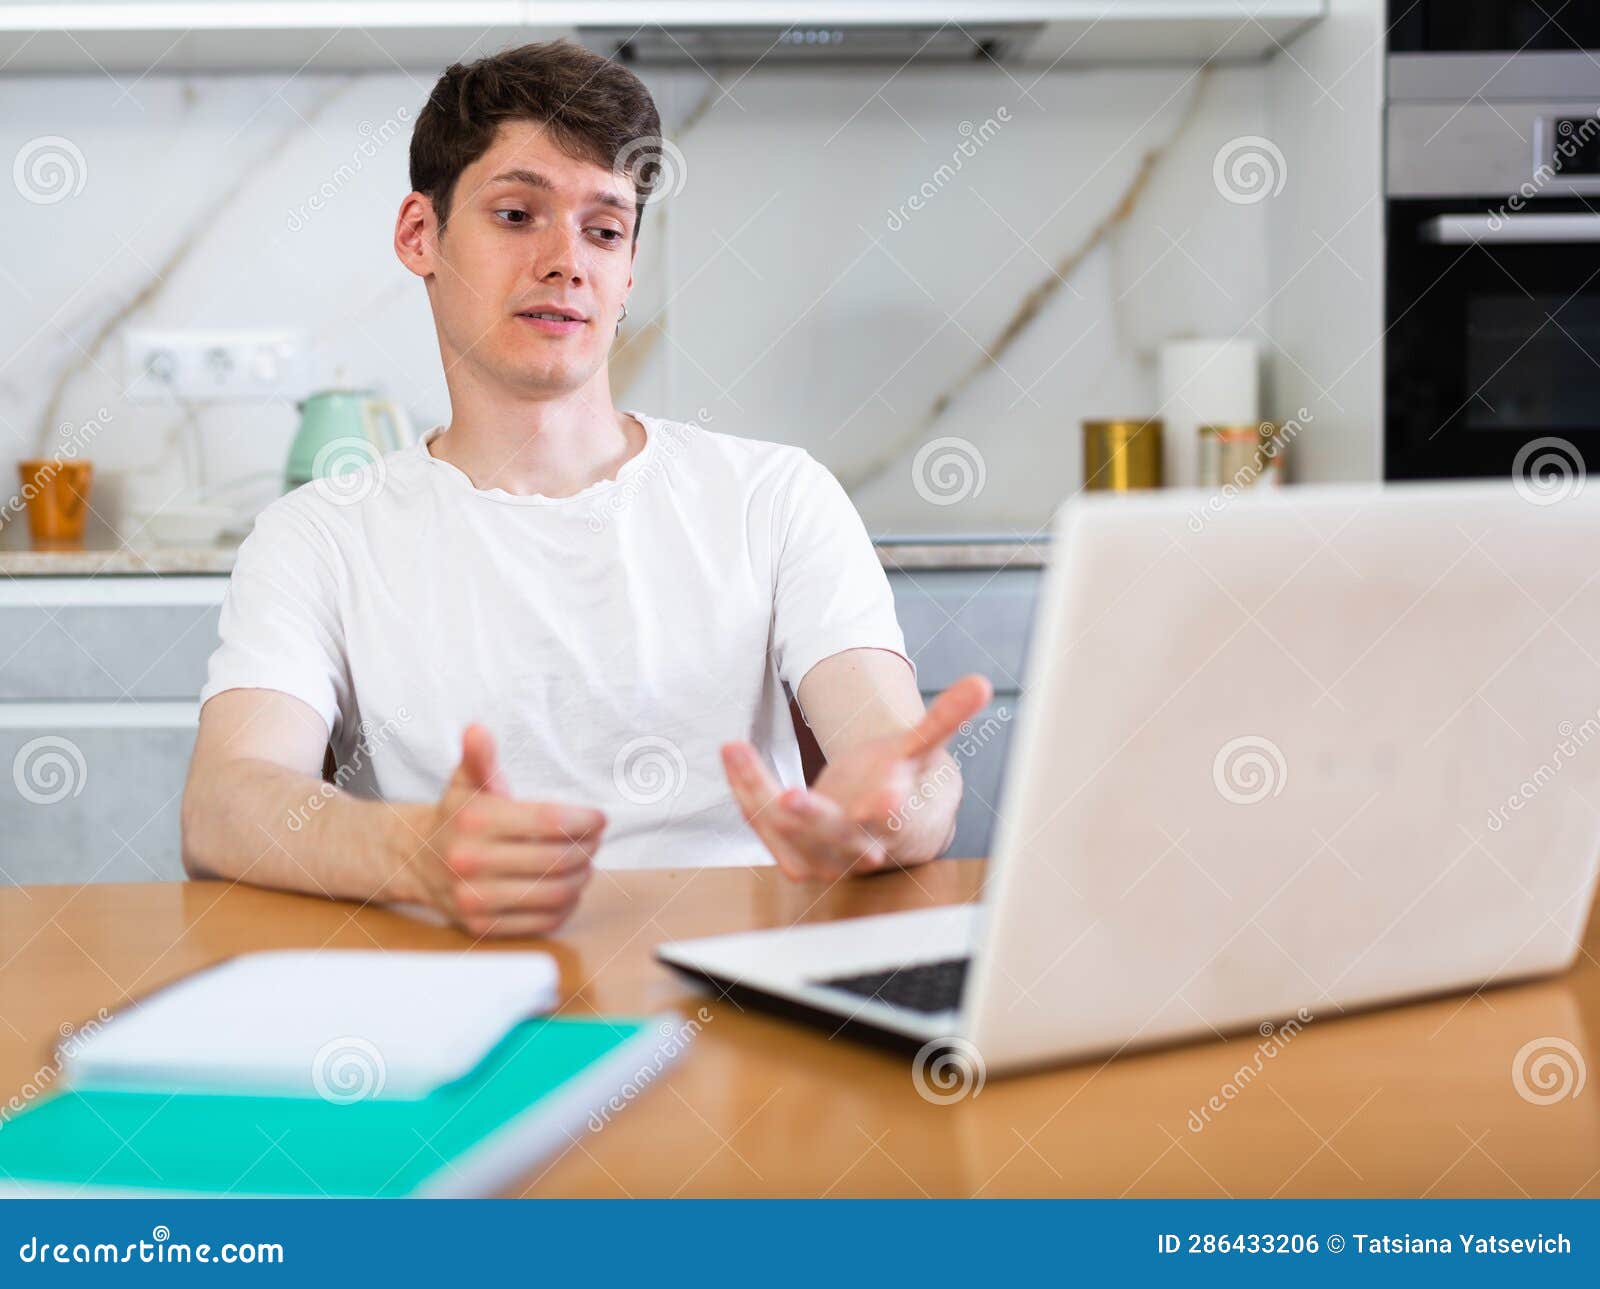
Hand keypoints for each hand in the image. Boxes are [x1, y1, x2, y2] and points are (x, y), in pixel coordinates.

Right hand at [406, 724, 604, 936]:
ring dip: (582, 877)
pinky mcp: (481, 927)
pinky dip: (566, 906)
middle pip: (558, 859)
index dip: (585, 820)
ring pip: (555, 894)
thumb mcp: (467, 781)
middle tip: (595, 840)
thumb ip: (478, 757)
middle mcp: (470, 861)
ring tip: (585, 862)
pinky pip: (542, 922)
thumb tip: (476, 729)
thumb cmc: (457, 816)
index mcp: (474, 820)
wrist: (417, 860)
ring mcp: (474, 899)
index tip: (599, 818)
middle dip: (587, 848)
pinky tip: (567, 889)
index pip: (550, 821)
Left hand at [721, 673, 993, 880]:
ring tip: (736, 749)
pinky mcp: (795, 857)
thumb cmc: (905, 785)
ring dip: (758, 790)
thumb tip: (980, 683)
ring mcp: (824, 858)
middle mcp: (859, 849)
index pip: (892, 824)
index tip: (882, 799)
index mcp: (895, 826)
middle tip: (790, 799)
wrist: (890, 835)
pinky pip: (763, 825)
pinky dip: (747, 790)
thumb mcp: (921, 751)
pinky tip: (734, 756)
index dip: (886, 813)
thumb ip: (945, 719)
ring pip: (786, 829)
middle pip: (835, 837)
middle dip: (812, 819)